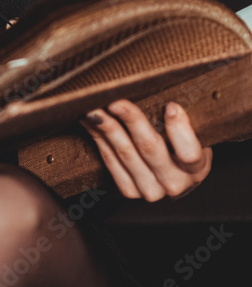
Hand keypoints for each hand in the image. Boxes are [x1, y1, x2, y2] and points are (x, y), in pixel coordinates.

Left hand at [80, 99, 212, 201]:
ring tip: (94, 108)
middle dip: (132, 120)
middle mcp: (174, 183)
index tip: (170, 105)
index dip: (179, 129)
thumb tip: (166, 96)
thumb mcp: (195, 134)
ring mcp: (151, 190)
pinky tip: (90, 122)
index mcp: (196, 169)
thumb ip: (182, 119)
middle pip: (150, 148)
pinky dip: (99, 138)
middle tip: (115, 101)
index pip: (190, 152)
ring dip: (107, 128)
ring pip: (125, 154)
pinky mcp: (130, 190)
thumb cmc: (184, 145)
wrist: (175, 176)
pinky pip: (111, 162)